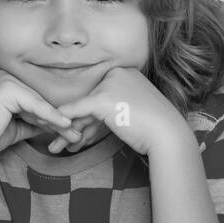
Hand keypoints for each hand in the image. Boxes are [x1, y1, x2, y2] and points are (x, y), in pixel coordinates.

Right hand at [0, 69, 85, 165]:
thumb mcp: (16, 128)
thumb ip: (33, 122)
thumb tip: (53, 125)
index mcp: (6, 83)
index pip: (35, 101)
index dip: (53, 118)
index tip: (70, 132)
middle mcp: (6, 77)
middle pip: (40, 101)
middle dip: (59, 120)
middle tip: (78, 134)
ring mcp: (6, 80)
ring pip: (40, 103)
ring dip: (59, 121)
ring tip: (76, 134)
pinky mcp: (8, 88)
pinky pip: (35, 105)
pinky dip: (51, 117)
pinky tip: (65, 125)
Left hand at [48, 66, 191, 156]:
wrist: (167, 134)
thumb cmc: (152, 127)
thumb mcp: (127, 112)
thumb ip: (105, 112)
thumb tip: (83, 120)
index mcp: (124, 73)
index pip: (99, 97)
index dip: (87, 120)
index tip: (78, 138)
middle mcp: (115, 74)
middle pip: (89, 104)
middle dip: (75, 127)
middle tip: (61, 143)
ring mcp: (108, 85)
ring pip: (82, 110)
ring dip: (68, 132)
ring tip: (56, 148)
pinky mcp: (102, 98)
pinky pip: (78, 111)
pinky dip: (66, 124)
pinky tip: (56, 137)